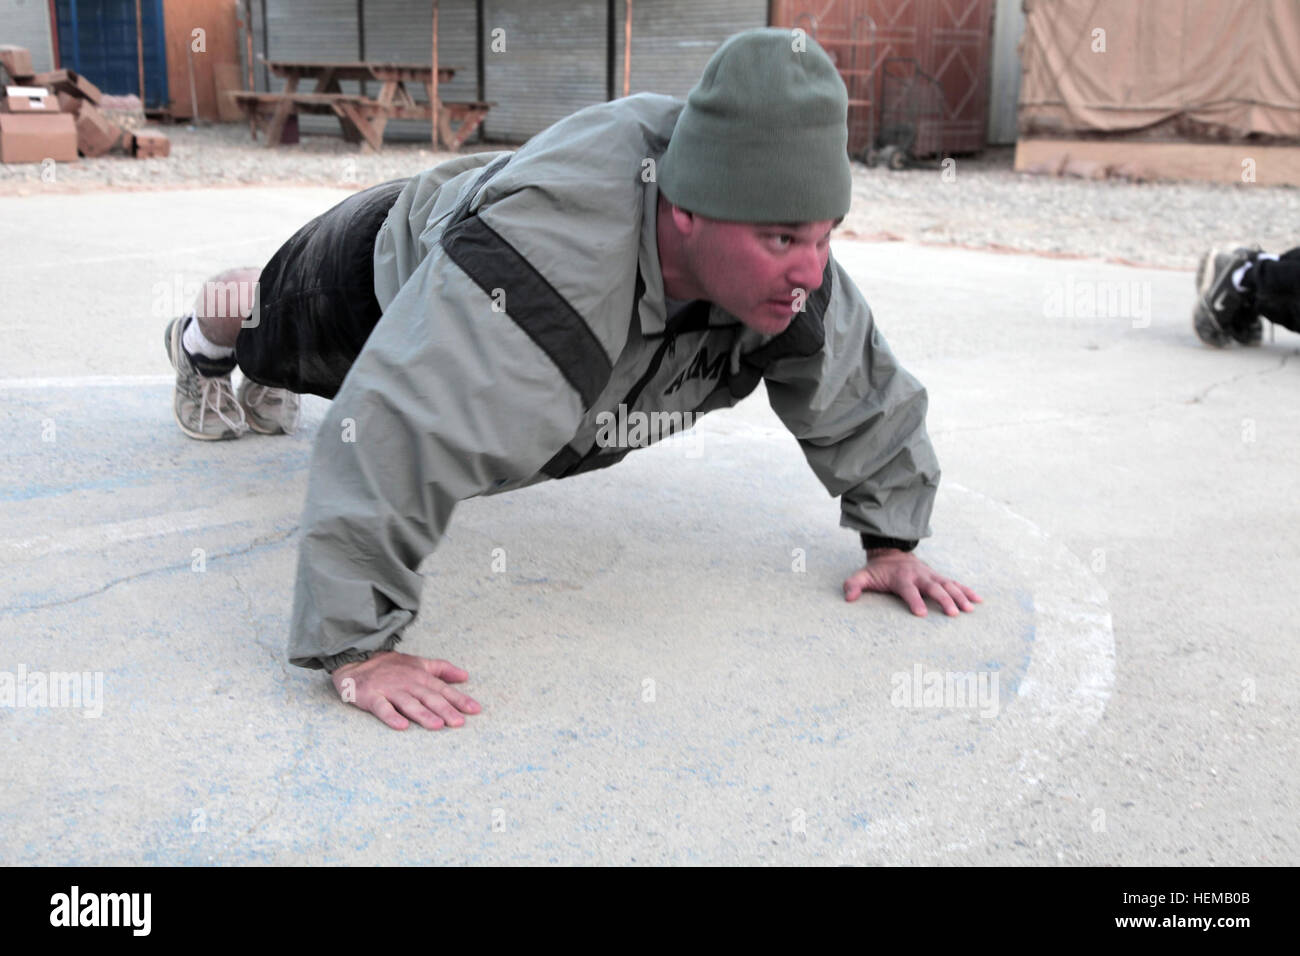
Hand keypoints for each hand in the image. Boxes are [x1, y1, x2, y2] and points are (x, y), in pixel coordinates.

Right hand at [331, 651, 481, 729]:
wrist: (356, 661)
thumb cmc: (390, 666)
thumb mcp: (418, 663)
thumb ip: (442, 669)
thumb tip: (465, 676)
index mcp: (420, 677)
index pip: (443, 689)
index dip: (460, 699)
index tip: (475, 710)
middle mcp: (408, 683)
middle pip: (429, 698)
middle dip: (446, 710)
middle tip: (459, 723)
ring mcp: (390, 690)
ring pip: (409, 704)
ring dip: (423, 714)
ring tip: (437, 725)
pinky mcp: (372, 697)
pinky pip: (382, 708)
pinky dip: (391, 716)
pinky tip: (401, 726)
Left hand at [843, 548, 981, 616]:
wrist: (892, 553)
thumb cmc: (878, 570)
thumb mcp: (863, 575)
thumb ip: (854, 585)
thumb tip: (849, 597)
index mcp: (902, 577)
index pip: (909, 590)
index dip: (914, 601)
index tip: (921, 614)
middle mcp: (920, 575)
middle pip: (934, 587)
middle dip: (944, 600)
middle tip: (954, 613)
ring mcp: (931, 575)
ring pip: (948, 585)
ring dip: (960, 596)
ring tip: (970, 609)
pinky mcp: (939, 577)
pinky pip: (955, 583)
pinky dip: (967, 590)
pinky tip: (978, 600)